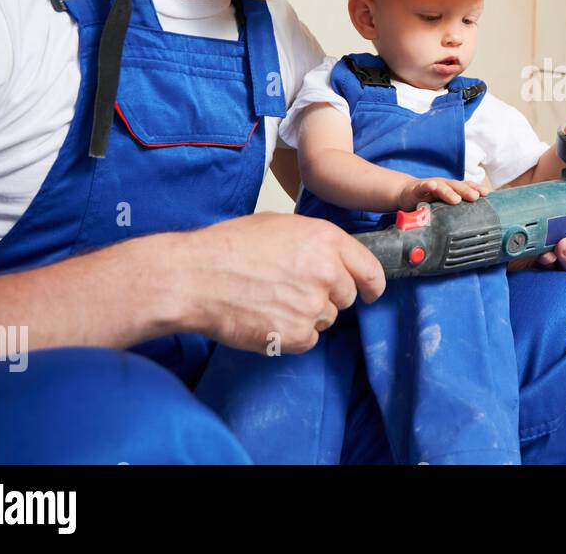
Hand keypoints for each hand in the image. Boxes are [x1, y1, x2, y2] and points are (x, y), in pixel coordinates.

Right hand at [174, 212, 384, 354]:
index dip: (371, 284)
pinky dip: (291, 334)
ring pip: (326, 319)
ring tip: (271, 301)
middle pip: (346, 297)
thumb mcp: (280, 226)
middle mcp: (327, 272)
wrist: (195, 277)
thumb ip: (316, 243)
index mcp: (326, 240)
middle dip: (327, 297)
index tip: (369, 292)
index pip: (370, 269)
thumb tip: (334, 258)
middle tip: (293, 290)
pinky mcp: (296, 334)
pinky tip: (266, 318)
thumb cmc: (228, 247)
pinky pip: (308, 339)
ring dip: (306, 315)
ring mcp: (313, 305)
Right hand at [396, 177, 487, 210]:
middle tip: (475, 197)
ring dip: (449, 192)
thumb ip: (455, 213)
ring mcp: (431, 186)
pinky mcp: (417, 189)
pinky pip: (423, 187)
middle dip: (467, 191)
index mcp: (452, 189)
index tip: (487, 194)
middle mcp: (444, 185)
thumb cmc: (429, 200)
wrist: (406, 193)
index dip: (476, 189)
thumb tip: (472, 229)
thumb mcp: (444, 206)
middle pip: (457, 186)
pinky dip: (427, 186)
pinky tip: (431, 186)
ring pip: (442, 187)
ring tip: (456, 199)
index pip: (467, 187)